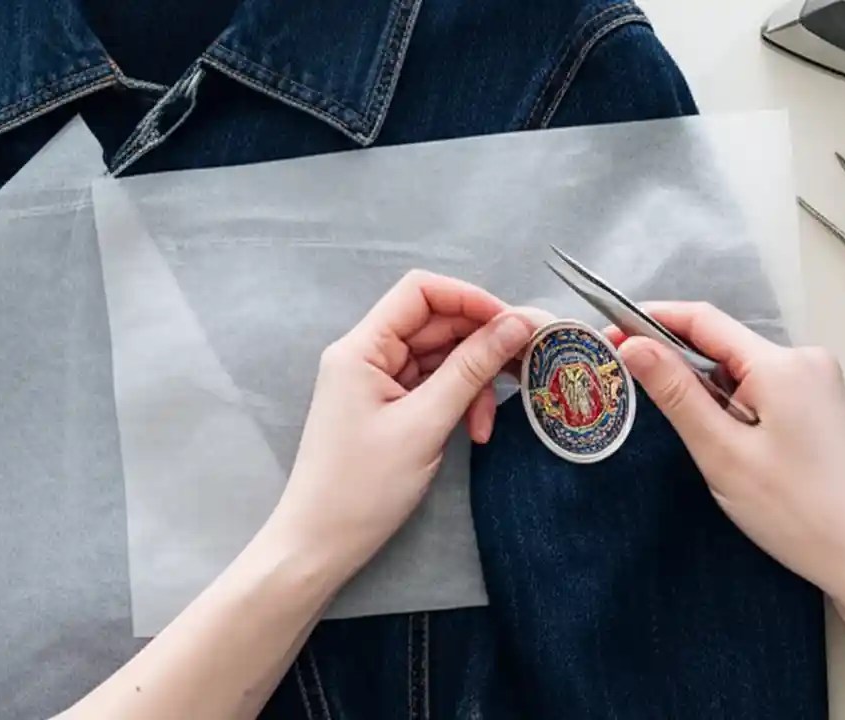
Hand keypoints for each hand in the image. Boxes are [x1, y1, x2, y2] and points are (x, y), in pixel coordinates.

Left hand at [266, 271, 536, 579]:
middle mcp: (367, 355)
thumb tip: (515, 324)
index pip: (420, 291)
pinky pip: (434, 386)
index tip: (512, 325)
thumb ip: (471, 368)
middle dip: (480, 346)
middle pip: (436, 323)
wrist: (320, 544)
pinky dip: (459, 402)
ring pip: (441, 358)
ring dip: (473, 383)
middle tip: (523, 369)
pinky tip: (474, 432)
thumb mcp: (425, 424)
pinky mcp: (390, 408)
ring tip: (487, 423)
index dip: (470, 298)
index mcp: (362, 348)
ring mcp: (378, 382)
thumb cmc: (362, 487)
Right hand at [609, 302, 844, 596]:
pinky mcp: (821, 406)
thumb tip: (633, 345)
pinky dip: (734, 404)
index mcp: (781, 364)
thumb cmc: (794, 512)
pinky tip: (729, 441)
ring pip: (742, 369)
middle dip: (676, 361)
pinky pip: (764, 388)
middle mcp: (804, 360)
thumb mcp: (722, 453)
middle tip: (631, 389)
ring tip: (694, 437)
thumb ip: (676, 393)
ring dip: (708, 390)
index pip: (703, 320)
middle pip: (723, 344)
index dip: (650, 321)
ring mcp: (818, 382)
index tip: (608, 335)